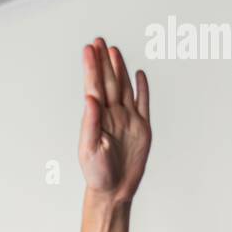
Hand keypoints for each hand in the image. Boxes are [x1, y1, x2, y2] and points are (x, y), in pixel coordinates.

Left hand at [78, 39, 150, 202]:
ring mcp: (128, 119)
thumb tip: (90, 98)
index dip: (92, 67)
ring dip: (119, 69)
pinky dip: (142, 88)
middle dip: (103, 61)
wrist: (114, 191)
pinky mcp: (142, 128)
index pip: (94, 87)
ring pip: (124, 87)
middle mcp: (112, 115)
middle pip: (109, 82)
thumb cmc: (97, 173)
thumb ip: (90, 122)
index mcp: (97, 118)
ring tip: (113, 50)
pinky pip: (143, 102)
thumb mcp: (90, 149)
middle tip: (98, 40)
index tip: (89, 49)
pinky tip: (137, 74)